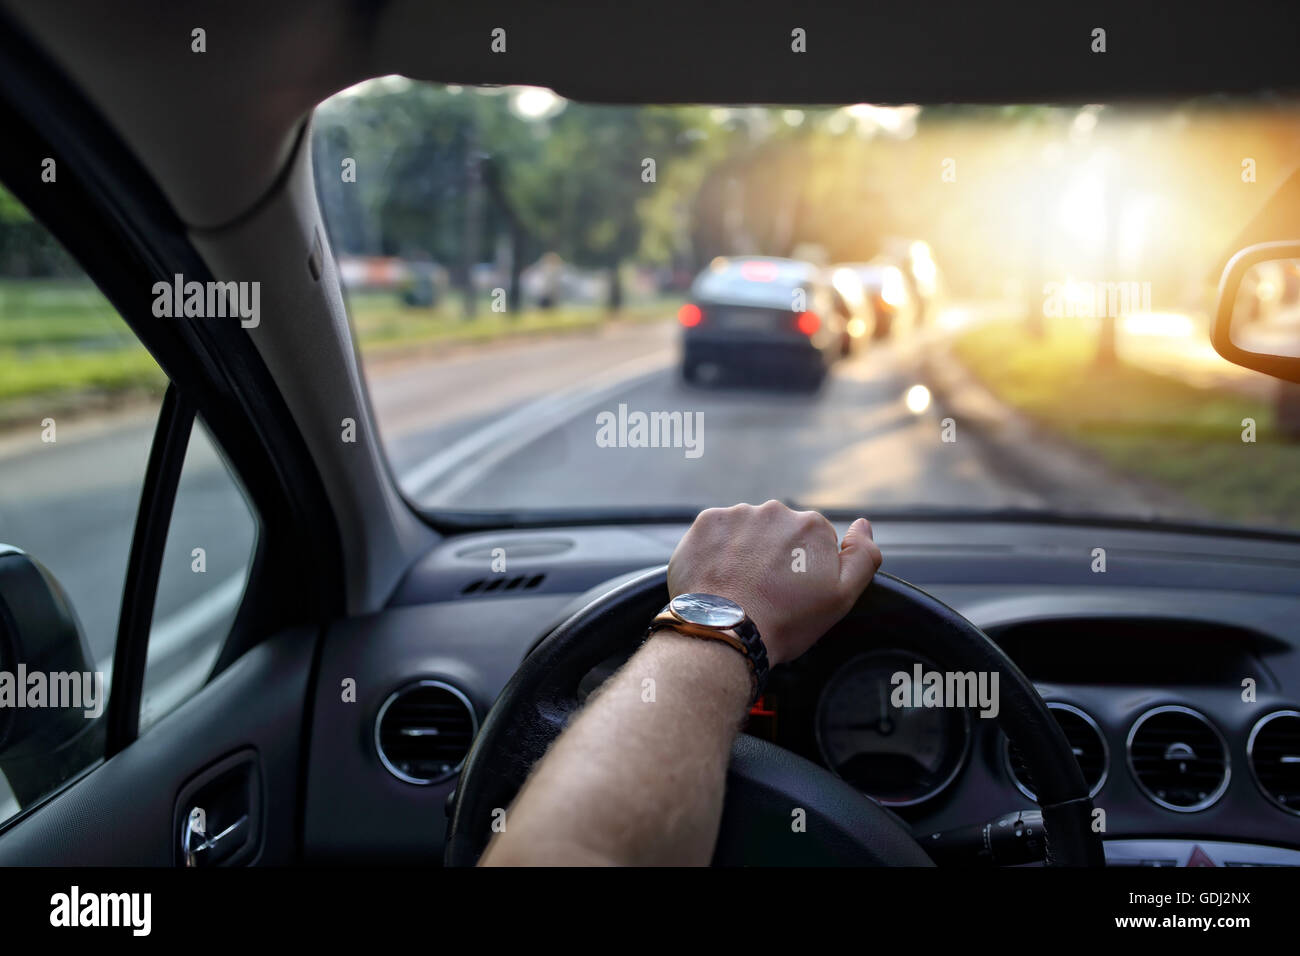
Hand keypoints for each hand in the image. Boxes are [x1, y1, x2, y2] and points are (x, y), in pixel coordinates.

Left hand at [667, 501, 882, 665]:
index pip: (812, 542)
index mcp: (811, 525)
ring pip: (747, 531)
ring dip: (746, 551)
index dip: (804, 569)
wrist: (724, 632)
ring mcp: (737, 514)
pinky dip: (718, 550)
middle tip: (765, 591)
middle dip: (775, 555)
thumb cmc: (785, 621)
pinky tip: (719, 576)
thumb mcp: (841, 597)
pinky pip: (717, 533)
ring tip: (739, 586)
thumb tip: (863, 525)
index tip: (792, 590)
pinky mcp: (705, 523)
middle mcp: (775, 510)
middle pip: (779, 532)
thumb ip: (863, 556)